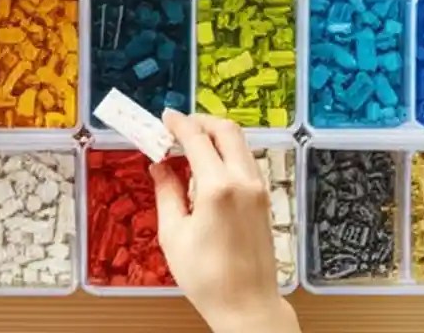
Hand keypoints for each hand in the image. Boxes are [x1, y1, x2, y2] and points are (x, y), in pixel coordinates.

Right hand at [151, 111, 299, 332]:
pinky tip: (208, 168)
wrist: (247, 305)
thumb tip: (160, 167)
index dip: (178, 124)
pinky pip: (246, 162)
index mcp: (218, 188)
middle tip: (179, 127)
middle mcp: (243, 182)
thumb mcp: (174, 234)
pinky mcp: (264, 200)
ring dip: (216, 136)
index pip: (197, 139)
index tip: (165, 118)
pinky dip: (227, 153)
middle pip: (226, 130)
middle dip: (201, 122)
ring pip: (240, 144)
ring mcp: (258, 190)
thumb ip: (167, 193)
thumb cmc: (208, 277)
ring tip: (190, 148)